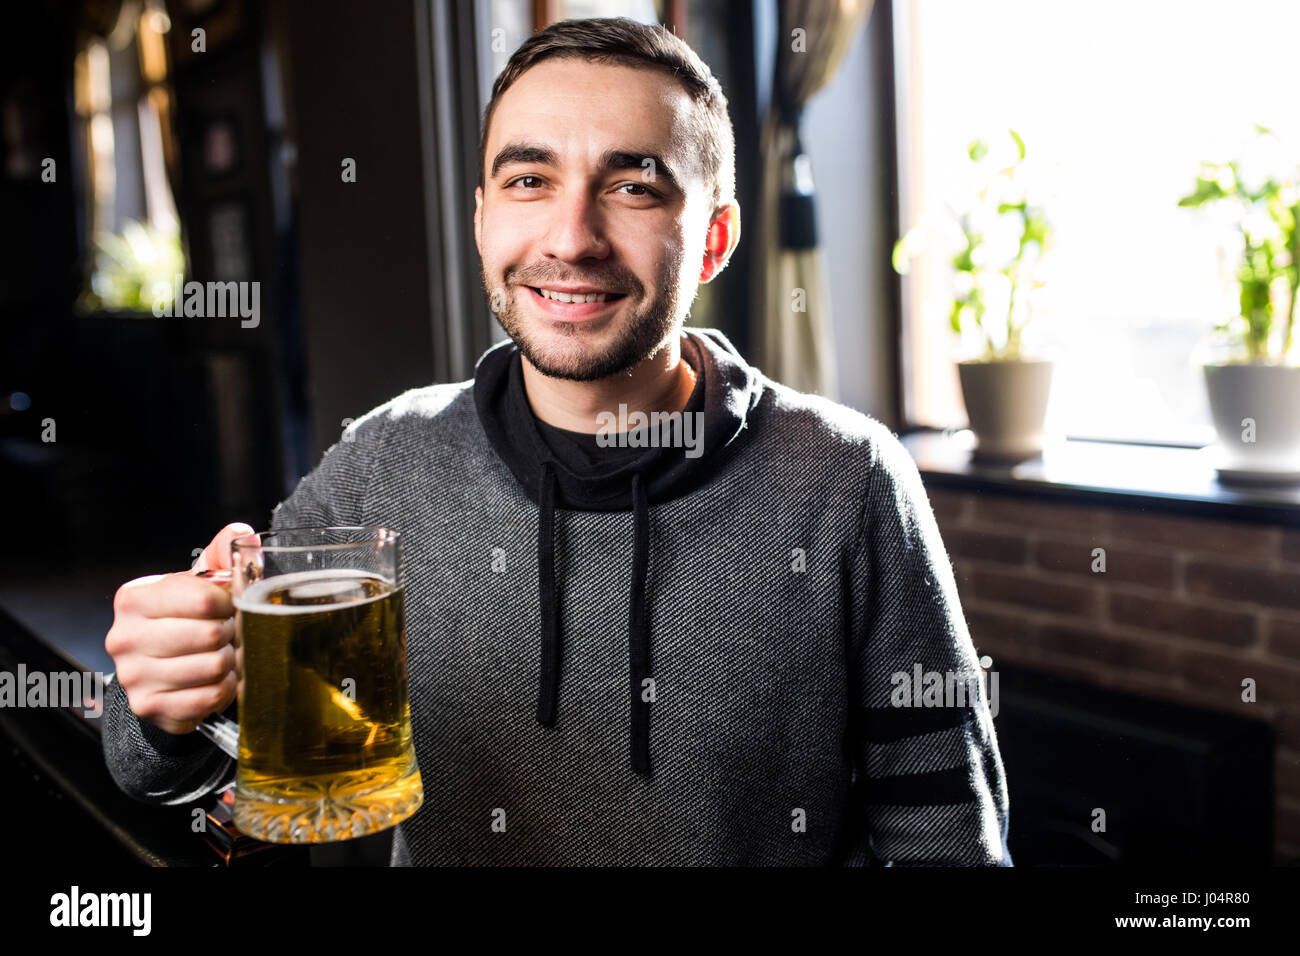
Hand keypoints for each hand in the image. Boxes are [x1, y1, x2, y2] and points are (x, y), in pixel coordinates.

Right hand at [105, 522, 258, 734]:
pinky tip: (217, 680)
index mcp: (134, 598)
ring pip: (213, 668)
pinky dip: (224, 689)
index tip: (230, 606)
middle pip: (210, 635)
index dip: (231, 603)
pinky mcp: (148, 706)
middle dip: (230, 634)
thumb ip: (220, 555)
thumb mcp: (197, 582)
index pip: (204, 599)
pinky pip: (209, 698)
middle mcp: (124, 637)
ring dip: (230, 663)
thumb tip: (241, 533)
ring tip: (222, 656)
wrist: (156, 670)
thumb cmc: (182, 618)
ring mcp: (132, 676)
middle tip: (227, 634)